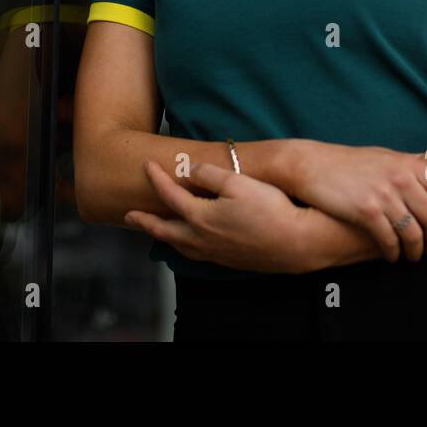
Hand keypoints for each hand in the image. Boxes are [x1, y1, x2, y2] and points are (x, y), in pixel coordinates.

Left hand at [126, 161, 312, 273]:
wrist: (298, 242)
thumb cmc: (271, 209)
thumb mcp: (238, 182)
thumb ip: (210, 174)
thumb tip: (189, 170)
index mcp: (201, 217)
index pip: (170, 195)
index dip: (156, 178)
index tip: (146, 165)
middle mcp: (202, 239)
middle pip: (164, 230)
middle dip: (145, 221)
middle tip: (129, 215)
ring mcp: (215, 253)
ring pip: (178, 246)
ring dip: (162, 236)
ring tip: (155, 230)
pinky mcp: (228, 261)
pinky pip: (194, 254)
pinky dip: (182, 246)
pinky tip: (189, 243)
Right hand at [290, 141, 426, 261]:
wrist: (311, 165)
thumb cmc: (348, 163)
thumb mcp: (385, 158)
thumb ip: (410, 169)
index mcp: (410, 164)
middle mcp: (401, 178)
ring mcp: (384, 195)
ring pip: (415, 234)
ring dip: (417, 251)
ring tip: (413, 256)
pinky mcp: (366, 211)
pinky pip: (390, 241)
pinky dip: (394, 253)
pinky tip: (391, 256)